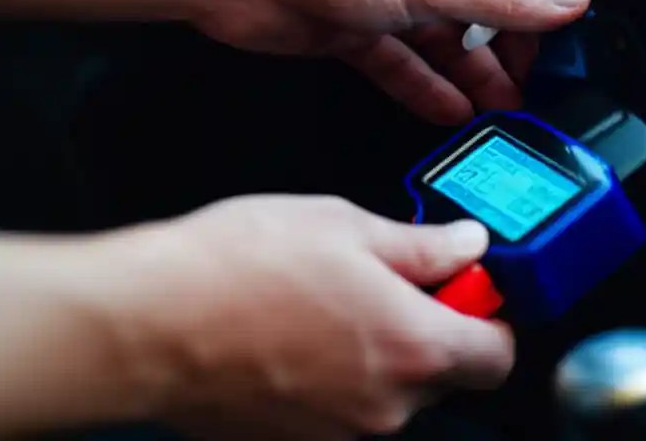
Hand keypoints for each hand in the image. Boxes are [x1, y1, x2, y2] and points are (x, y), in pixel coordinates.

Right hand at [118, 195, 513, 439]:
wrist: (147, 323)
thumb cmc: (236, 268)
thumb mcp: (343, 225)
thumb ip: (420, 245)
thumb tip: (466, 246)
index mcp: (416, 347)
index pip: (498, 354)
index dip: (489, 315)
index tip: (464, 287)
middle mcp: (388, 406)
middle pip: (442, 374)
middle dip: (426, 329)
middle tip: (386, 281)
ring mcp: (341, 434)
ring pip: (388, 393)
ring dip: (374, 354)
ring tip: (322, 304)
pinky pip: (339, 411)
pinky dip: (332, 380)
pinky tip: (292, 337)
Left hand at [190, 0, 590, 123]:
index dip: (552, 3)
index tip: (564, 48)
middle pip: (488, 11)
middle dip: (513, 52)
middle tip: (530, 94)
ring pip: (445, 44)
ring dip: (473, 79)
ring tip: (498, 115)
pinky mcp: (350, 30)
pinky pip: (400, 66)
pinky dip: (425, 90)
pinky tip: (446, 112)